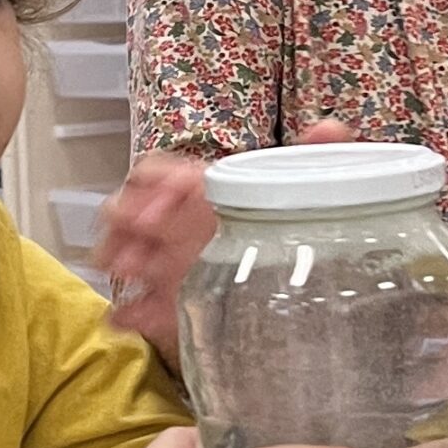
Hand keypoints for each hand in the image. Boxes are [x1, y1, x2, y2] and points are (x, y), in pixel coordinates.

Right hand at [97, 120, 355, 360]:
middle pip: (123, 211)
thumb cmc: (292, 224)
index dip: (151, 184)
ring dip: (118, 261)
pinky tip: (128, 319)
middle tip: (143, 238)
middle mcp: (177, 224)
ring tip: (131, 273)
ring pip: (120, 255)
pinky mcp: (169, 307)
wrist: (305, 284)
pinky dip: (125, 315)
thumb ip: (313, 157)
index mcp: (199, 191)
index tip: (166, 203)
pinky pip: (133, 310)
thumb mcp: (304, 189)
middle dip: (123, 223)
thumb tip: (329, 128)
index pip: (153, 173)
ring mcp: (168, 265)